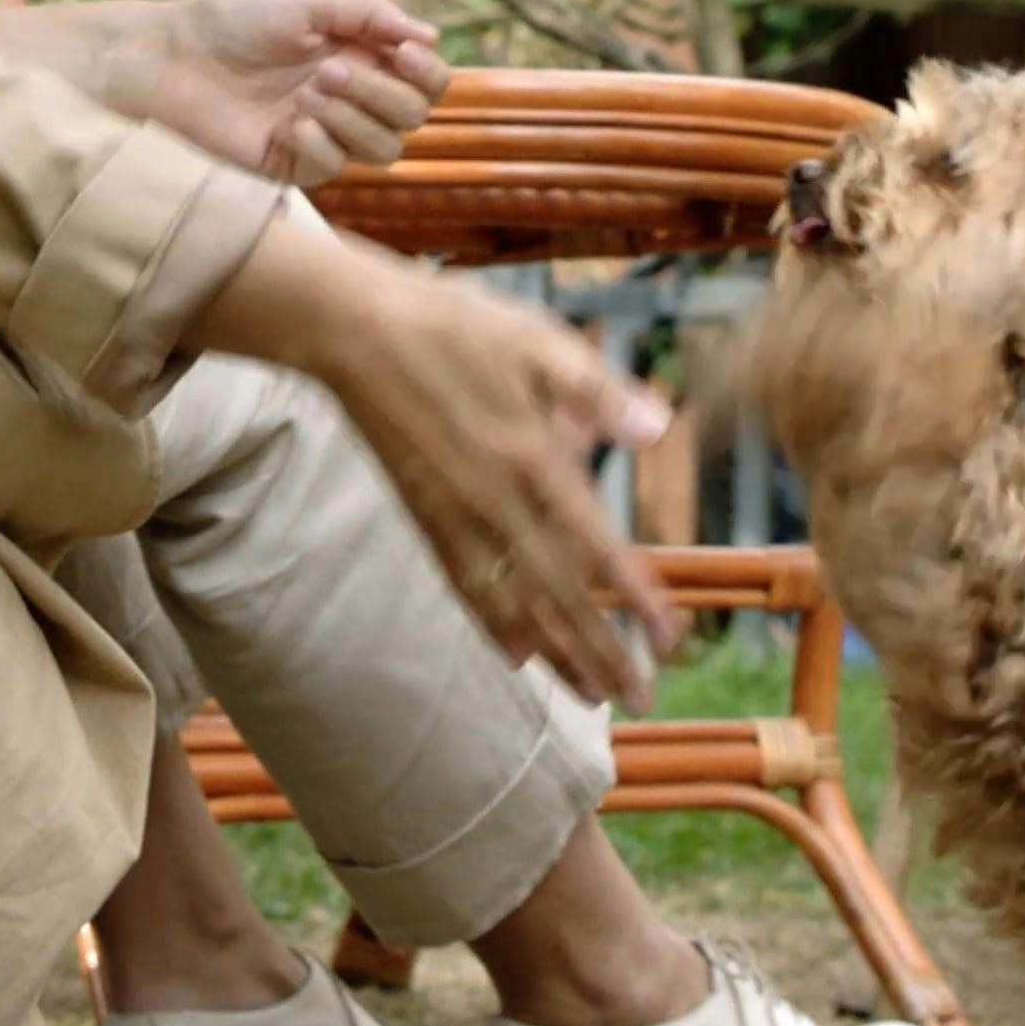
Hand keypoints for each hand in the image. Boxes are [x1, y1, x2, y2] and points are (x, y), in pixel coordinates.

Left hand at [138, 0, 451, 185]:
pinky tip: (290, 124)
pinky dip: (322, 143)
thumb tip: (430, 35)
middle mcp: (352, 98)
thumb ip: (370, 13)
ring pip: (385, 150)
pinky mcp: (295, 165)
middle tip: (329, 70)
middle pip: (413, 116)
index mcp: (362, 55)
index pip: (425, 80)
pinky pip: (335, 167)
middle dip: (381, 93)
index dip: (427, 71)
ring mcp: (326, 134)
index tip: (402, 53)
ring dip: (356, 119)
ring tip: (309, 94)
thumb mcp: (309, 0)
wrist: (174, 59)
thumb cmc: (235, 21)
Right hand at [191, 223, 682, 706]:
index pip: (598, 548)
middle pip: (557, 596)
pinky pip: (464, 586)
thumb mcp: (537, 339)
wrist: (352, 331)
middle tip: (638, 699)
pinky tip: (515, 654)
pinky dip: (492, 624)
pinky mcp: (423, 516)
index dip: (637, 599)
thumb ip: (597, 392)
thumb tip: (659, 428)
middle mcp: (496, 502)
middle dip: (600, 652)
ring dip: (555, 653)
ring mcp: (455, 516)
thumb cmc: (453, 325)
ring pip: (512, 604)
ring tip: (590, 695)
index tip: (672, 643)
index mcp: (533, 458)